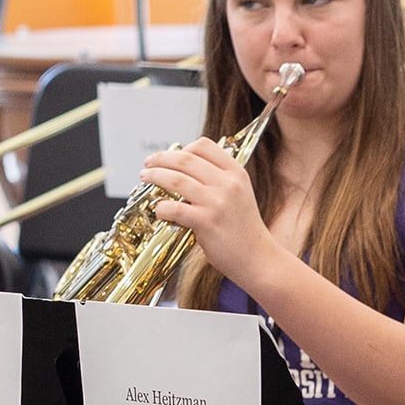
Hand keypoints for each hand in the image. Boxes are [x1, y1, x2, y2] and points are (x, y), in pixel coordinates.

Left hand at [142, 136, 276, 286]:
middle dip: (160, 159)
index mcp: (236, 173)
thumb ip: (218, 180)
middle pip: (185, 159)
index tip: (170, 156)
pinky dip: (161, 208)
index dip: (182, 148)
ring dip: (155, 177)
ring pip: (175, 179)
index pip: (204, 146)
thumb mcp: (239, 195)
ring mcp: (217, 202)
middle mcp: (227, 184)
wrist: (259, 259)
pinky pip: (174, 208)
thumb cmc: (245, 231)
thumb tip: (184, 171)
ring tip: (146, 179)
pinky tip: (160, 211)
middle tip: (148, 164)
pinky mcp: (206, 222)